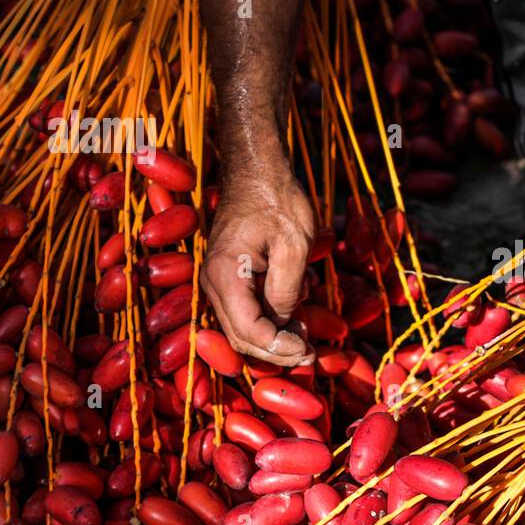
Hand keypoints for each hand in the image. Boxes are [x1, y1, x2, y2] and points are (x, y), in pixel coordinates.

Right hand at [201, 149, 316, 365]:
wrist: (257, 171)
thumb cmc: (277, 200)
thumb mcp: (294, 245)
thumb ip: (286, 290)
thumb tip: (284, 326)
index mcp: (226, 274)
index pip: (248, 330)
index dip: (279, 347)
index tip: (308, 350)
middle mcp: (213, 282)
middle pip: (240, 337)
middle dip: (276, 351)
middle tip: (311, 353)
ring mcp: (219, 281)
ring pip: (242, 329)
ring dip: (274, 338)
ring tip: (306, 335)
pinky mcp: (230, 278)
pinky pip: (246, 312)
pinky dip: (271, 321)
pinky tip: (297, 309)